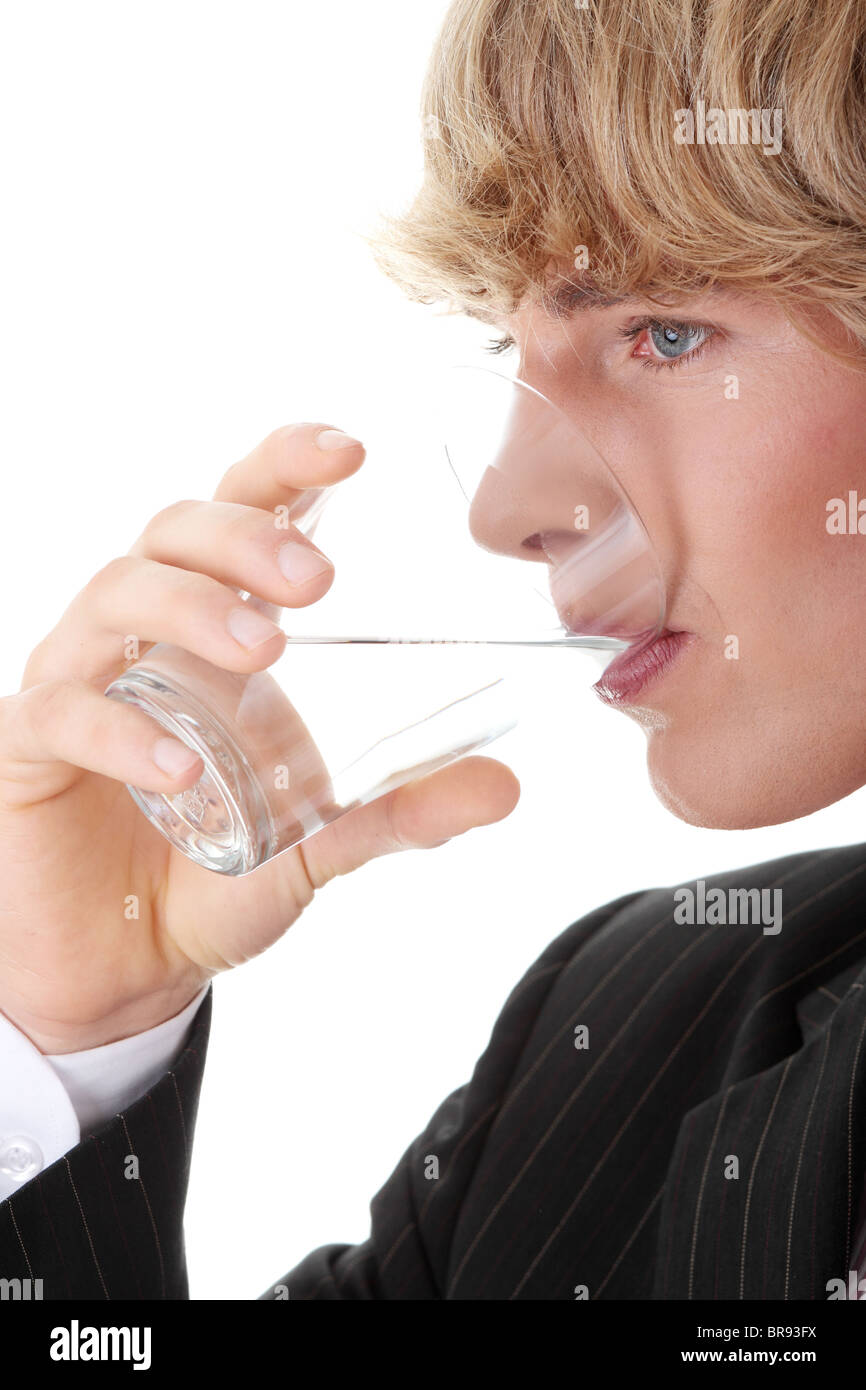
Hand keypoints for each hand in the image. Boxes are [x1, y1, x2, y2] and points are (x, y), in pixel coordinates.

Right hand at [0, 425, 519, 1051]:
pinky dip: (119, 730)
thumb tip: (505, 786)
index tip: (353, 451)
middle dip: (245, 536)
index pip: (242, 515)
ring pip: (114, 594)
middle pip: (173, 531)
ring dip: (190, 609)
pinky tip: (177, 766)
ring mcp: (80, 681)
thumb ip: (399, 810)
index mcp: (214, 629)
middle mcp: (144, 636)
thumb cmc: (209, 876)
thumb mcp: (319, 843)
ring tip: (262, 650)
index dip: (285, 466)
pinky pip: (61, 711)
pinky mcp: (29, 747)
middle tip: (318, 580)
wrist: (124, 970)